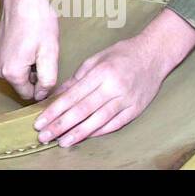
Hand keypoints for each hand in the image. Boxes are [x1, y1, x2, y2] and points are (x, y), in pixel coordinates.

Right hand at [0, 0, 57, 101]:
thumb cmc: (36, 19)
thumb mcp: (49, 52)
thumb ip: (47, 79)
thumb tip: (43, 95)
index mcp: (12, 73)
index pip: (30, 95)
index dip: (44, 87)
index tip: (52, 71)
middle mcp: (0, 69)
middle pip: (24, 85)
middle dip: (37, 75)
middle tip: (47, 55)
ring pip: (20, 74)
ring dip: (31, 66)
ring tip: (40, 47)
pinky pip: (14, 63)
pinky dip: (24, 58)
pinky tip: (32, 42)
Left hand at [33, 9, 194, 146]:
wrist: (154, 55)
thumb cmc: (122, 54)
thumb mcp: (95, 59)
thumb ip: (76, 79)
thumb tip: (57, 95)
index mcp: (100, 73)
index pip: (72, 96)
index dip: (54, 111)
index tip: (40, 121)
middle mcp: (113, 88)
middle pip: (83, 111)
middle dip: (61, 125)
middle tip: (44, 136)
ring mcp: (126, 100)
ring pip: (98, 121)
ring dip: (78, 133)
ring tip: (62, 142)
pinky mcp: (136, 110)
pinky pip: (115, 124)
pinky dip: (99, 132)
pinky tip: (85, 137)